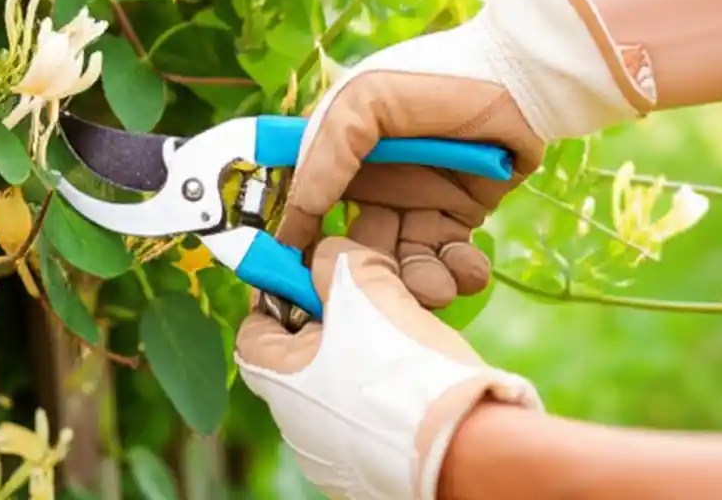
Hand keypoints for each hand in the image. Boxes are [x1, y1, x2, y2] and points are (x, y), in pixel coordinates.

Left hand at [236, 237, 541, 499]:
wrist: (467, 447)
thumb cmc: (405, 367)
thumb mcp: (368, 293)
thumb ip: (340, 263)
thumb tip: (328, 254)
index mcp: (277, 380)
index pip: (254, 327)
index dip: (281, 294)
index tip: (311, 277)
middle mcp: (292, 422)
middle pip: (300, 354)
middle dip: (331, 323)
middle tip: (366, 304)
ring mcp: (327, 450)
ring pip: (336, 385)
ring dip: (361, 356)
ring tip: (400, 339)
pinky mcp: (367, 467)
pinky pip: (366, 418)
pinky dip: (383, 393)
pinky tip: (415, 378)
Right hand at [277, 0, 655, 307]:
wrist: (517, 79)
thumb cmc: (431, 80)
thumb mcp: (360, 105)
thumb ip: (323, 161)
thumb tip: (292, 225)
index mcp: (341, 159)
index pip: (310, 210)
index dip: (302, 245)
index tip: (299, 279)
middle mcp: (374, 186)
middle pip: (356, 249)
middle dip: (365, 278)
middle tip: (376, 295)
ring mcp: (417, 203)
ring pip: (403, 263)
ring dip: (415, 284)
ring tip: (432, 287)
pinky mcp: (461, 215)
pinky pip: (449, 260)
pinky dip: (457, 273)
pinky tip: (465, 268)